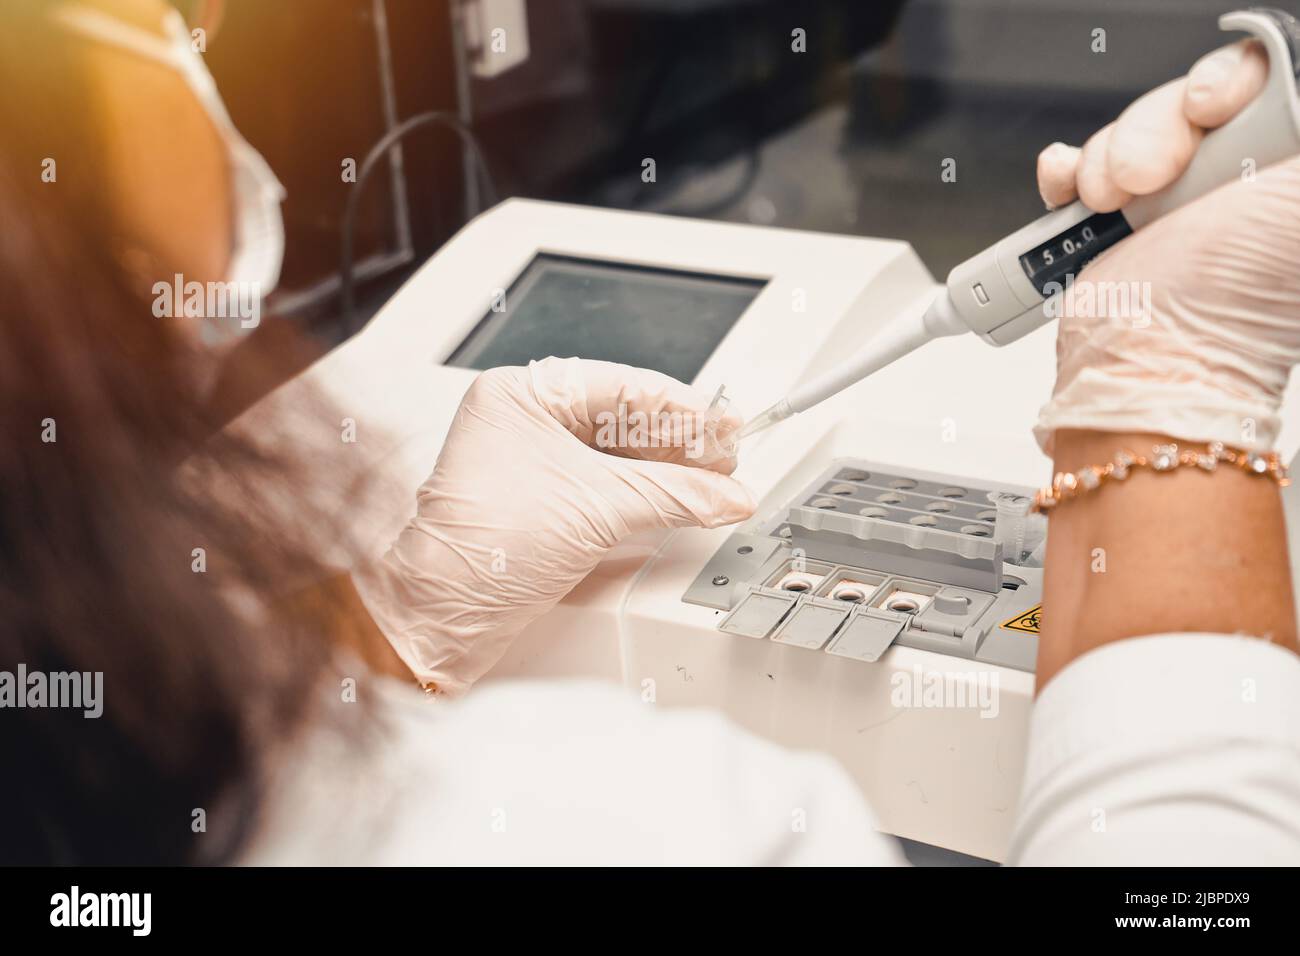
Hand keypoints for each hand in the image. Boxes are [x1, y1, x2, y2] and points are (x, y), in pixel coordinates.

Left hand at [352, 357, 754, 693]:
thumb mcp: (599, 507)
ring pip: (617, 451)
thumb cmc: (486, 552)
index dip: (680, 407)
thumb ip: (674, 494)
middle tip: (726, 455)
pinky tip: (683, 496)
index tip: (722, 425)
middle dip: (680, 440)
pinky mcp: (544, 497)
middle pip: (622, 418)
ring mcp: (532, 459)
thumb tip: (725, 492)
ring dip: (669, 467)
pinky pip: (607, 481)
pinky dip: (647, 491)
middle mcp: (523, 420)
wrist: (451, 616)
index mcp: (519, 395)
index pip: (619, 386)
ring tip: (715, 478)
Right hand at [1032, 39, 1299, 453]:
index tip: (1208, 112)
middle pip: (1186, 102)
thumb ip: (1293, 136)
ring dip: (1107, 159)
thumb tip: (1287, 102)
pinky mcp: (1109, 223)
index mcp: (1281, 171)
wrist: (1143, 373)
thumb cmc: (1230, 314)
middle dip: (1157, 128)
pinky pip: (1081, 166)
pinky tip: (1072, 195)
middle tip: (1149, 178)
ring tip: (1110, 204)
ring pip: (1130, 131)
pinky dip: (1067, 173)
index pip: (1258, 84)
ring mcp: (1167, 203)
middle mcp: (1231, 182)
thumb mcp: (1293, 208)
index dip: (1226, 84)